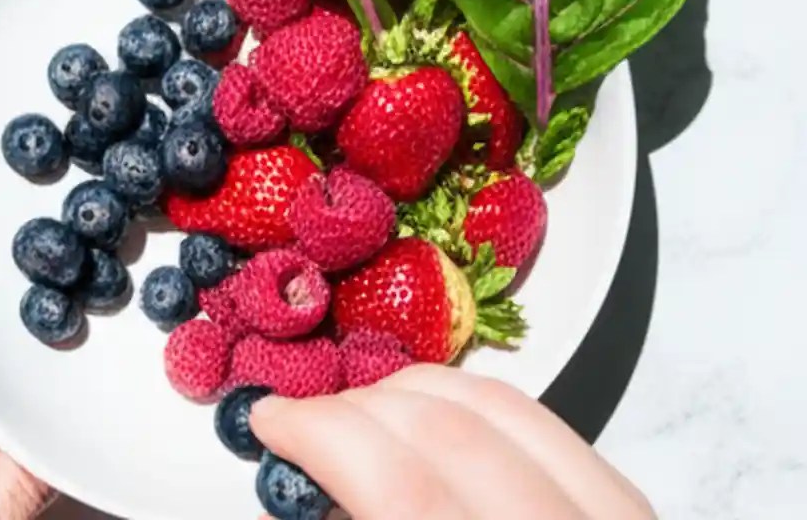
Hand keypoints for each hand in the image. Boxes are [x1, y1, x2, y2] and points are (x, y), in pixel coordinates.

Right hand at [250, 364, 653, 519]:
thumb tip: (284, 506)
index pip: (403, 493)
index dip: (322, 436)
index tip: (273, 424)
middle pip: (444, 436)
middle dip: (352, 409)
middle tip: (307, 426)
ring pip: (495, 409)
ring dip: (407, 394)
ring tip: (360, 415)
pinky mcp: (629, 512)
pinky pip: (539, 419)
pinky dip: (468, 399)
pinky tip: (426, 414)